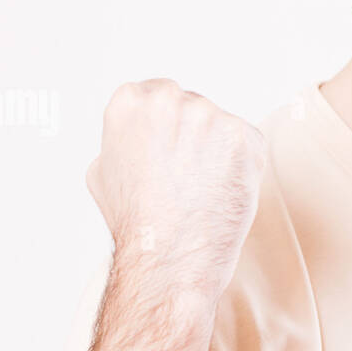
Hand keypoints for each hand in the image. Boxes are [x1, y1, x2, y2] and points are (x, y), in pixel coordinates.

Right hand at [86, 79, 266, 298]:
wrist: (167, 255)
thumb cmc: (135, 222)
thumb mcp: (102, 171)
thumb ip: (122, 140)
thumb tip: (134, 136)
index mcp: (130, 102)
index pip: (158, 96)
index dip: (168, 127)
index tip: (170, 147)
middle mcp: (169, 101)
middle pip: (193, 106)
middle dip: (194, 136)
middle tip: (188, 175)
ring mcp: (208, 116)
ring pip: (222, 126)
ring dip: (219, 151)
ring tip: (202, 188)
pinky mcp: (242, 137)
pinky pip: (249, 144)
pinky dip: (243, 166)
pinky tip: (222, 190)